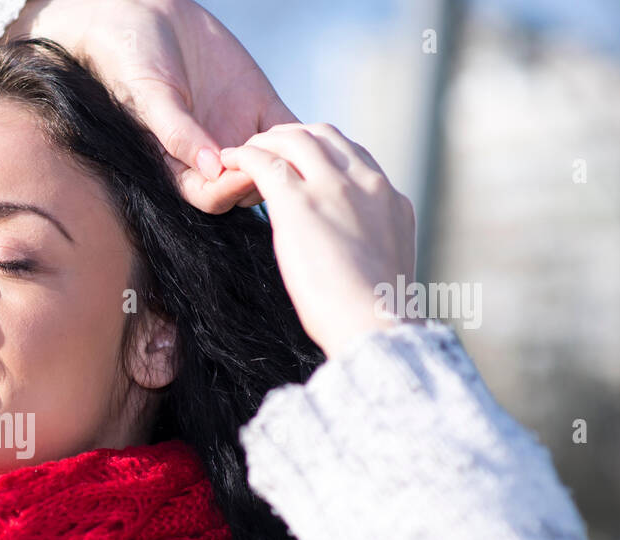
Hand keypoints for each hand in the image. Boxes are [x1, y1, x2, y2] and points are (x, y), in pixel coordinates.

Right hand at [1, 0, 297, 212]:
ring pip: (270, 164)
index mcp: (177, 165)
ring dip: (282, 158)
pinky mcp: (257, 104)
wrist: (142, 15)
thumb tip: (210, 169)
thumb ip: (176, 134)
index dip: (229, 190)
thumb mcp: (149, 96)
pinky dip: (298, 132)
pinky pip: (285, 127)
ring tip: (287, 141)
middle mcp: (208, 156)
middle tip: (274, 158)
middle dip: (262, 179)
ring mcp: (235, 131)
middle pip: (244, 189)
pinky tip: (296, 126)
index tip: (245, 173)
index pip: (210, 196)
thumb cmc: (130, 59)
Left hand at [218, 123, 417, 358]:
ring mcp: (333, 188)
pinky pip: (266, 163)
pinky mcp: (299, 203)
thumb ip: (371, 244)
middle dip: (291, 136)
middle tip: (265, 148)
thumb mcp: (386, 264)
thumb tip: (356, 255)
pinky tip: (229, 163)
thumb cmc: (375, 313)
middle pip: (325, 135)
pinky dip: (245, 156)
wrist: (374, 323)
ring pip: (295, 140)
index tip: (301, 162)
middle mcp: (366, 183)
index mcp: (391, 198)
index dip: (323, 151)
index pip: (354, 155)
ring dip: (266, 141)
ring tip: (242, 153)